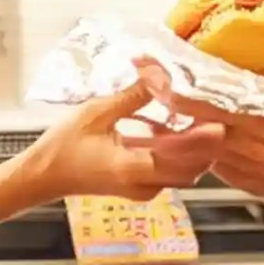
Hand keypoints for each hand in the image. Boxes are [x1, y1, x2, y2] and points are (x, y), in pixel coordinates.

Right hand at [19, 82, 225, 202]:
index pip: (183, 157)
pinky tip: (169, 129)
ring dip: (192, 149)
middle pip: (191, 169)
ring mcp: (142, 190)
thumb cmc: (63, 146)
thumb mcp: (97, 112)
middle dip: (205, 144)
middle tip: (212, 114)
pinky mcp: (138, 187)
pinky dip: (176, 154)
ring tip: (195, 118)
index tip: (219, 119)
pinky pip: (168, 173)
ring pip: (182, 173)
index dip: (204, 139)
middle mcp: (143, 184)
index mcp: (134, 167)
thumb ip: (132, 95)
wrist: (44, 175)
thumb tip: (159, 74)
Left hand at [137, 61, 263, 206]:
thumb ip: (258, 76)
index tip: (141, 62)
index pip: (185, 96)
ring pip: (188, 141)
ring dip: (176, 125)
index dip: (159, 79)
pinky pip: (205, 156)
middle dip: (159, 102)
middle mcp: (226, 141)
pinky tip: (202, 132)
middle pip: (177, 121)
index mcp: (239, 114)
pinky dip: (198, 143)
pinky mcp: (230, 178)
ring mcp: (226, 164)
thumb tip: (239, 54)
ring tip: (163, 108)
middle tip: (145, 82)